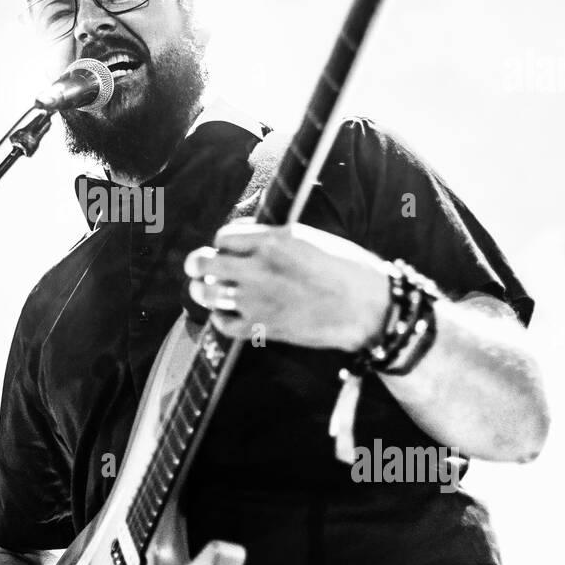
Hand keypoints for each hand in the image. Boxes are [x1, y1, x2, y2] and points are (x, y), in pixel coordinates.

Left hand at [184, 220, 389, 350]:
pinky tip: (227, 313)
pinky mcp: (262, 328)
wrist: (368, 308)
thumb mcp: (310, 239)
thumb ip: (274, 238)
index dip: (223, 242)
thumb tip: (247, 239)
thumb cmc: (347, 269)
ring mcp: (258, 300)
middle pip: (206, 263)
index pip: (224, 237)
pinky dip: (220, 318)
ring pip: (208, 293)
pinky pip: (223, 323)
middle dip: (198, 264)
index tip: (227, 248)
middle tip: (196, 266)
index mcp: (273, 240)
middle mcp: (259, 268)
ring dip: (203, 290)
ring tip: (205, 290)